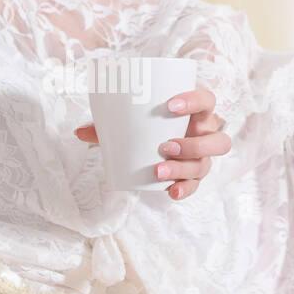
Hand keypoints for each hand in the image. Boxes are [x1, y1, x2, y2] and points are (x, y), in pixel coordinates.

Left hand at [73, 87, 230, 200]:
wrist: (162, 141)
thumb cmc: (151, 126)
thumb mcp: (133, 122)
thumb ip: (108, 125)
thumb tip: (77, 131)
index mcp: (197, 112)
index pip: (207, 101)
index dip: (194, 101)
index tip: (170, 106)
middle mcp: (207, 135)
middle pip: (216, 139)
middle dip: (193, 145)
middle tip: (165, 146)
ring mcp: (204, 157)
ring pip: (206, 164)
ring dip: (184, 168)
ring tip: (158, 169)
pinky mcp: (196, 176)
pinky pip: (197, 185)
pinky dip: (185, 189)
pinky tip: (171, 192)